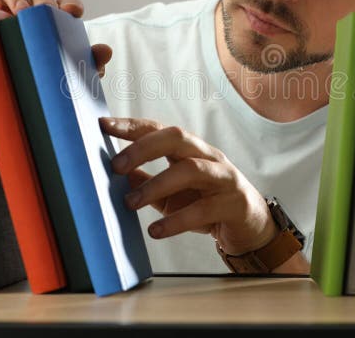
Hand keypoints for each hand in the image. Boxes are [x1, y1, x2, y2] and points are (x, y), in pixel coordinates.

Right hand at [0, 0, 112, 76]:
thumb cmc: (22, 90)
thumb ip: (82, 65)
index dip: (69, 2)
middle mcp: (24, 11)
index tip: (73, 13)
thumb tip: (104, 52)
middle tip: (43, 13)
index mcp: (47, 23)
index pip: (63, 3)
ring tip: (18, 13)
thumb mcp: (53, 81)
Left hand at [99, 116, 277, 255]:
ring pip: (191, 170)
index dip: (131, 125)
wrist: (250, 226)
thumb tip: (119, 176)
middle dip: (143, 148)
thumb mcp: (172, 194)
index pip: (158, 129)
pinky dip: (177, 220)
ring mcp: (224, 177)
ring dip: (157, 184)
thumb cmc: (207, 205)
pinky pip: (204, 209)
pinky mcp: (234, 202)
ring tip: (131, 203)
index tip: (103, 125)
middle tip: (115, 166)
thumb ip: (147, 182)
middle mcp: (207, 156)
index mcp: (190, 150)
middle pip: (176, 138)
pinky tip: (156, 230)